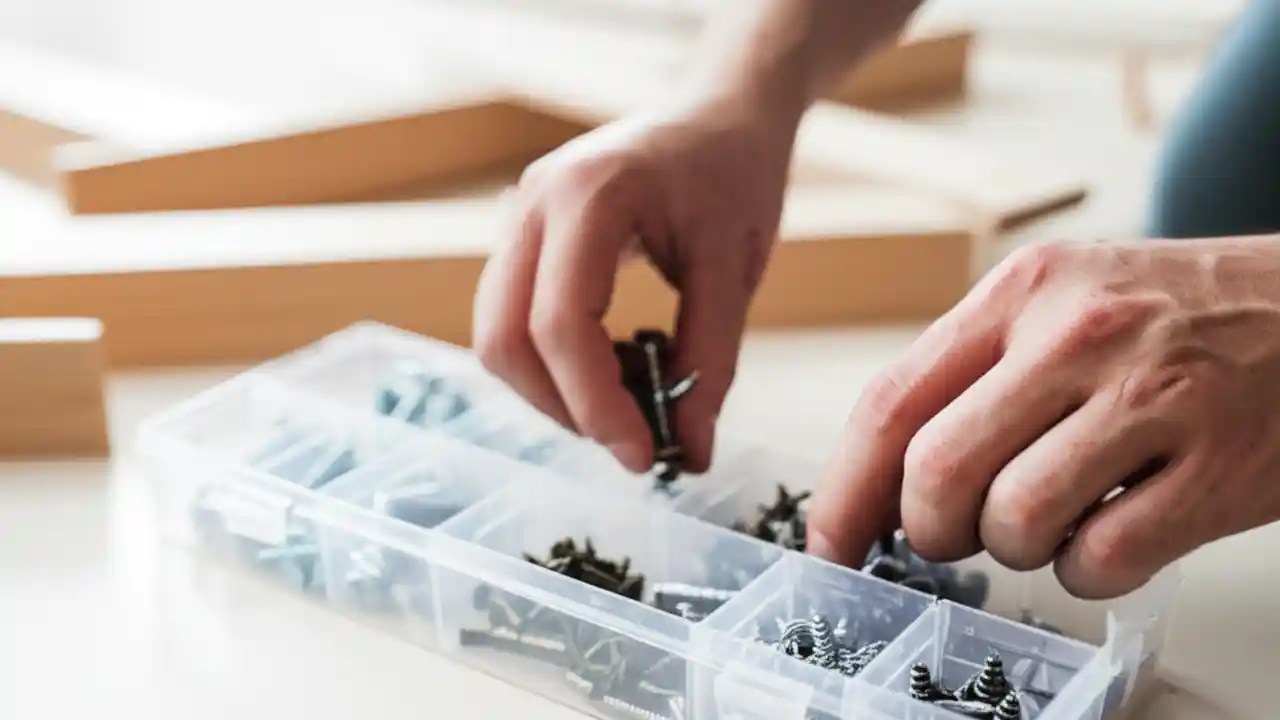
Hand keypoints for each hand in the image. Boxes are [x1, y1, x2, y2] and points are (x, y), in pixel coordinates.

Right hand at [473, 99, 798, 472]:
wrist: (718, 114)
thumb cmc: (733, 175)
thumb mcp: (735, 269)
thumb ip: (710, 362)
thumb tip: (688, 452)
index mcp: (589, 197)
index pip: (560, 324)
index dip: (595, 404)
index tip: (642, 454)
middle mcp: (534, 204)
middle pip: (504, 339)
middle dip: (563, 408)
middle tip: (632, 440)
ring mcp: (518, 218)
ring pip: (497, 337)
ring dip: (553, 392)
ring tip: (630, 403)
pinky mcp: (521, 238)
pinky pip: (510, 320)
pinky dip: (552, 364)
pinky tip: (612, 369)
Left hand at [807, 236, 1279, 597]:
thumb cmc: (1180, 313)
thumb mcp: (1063, 300)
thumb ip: (974, 373)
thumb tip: (886, 477)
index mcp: (1022, 294)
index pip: (891, 402)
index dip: (844, 490)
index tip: (830, 544)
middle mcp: (1077, 337)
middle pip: (936, 472)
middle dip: (929, 529)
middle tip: (954, 532)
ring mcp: (1151, 402)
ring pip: (1014, 521)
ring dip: (1016, 547)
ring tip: (1055, 514)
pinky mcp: (1216, 471)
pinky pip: (1100, 560)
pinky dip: (1087, 570)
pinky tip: (1112, 532)